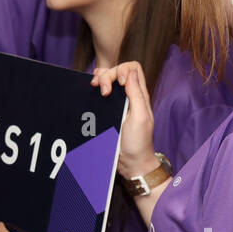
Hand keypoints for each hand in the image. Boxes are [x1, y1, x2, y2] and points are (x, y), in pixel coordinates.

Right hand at [92, 60, 157, 178]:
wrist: (130, 162)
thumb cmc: (138, 142)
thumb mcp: (140, 117)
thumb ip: (137, 94)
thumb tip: (129, 72)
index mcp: (140, 95)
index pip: (132, 69)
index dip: (122, 70)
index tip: (117, 84)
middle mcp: (129, 96)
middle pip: (117, 71)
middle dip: (107, 75)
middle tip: (102, 91)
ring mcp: (118, 102)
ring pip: (108, 80)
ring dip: (100, 79)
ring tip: (95, 87)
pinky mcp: (108, 110)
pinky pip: (101, 92)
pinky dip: (96, 87)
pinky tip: (92, 90)